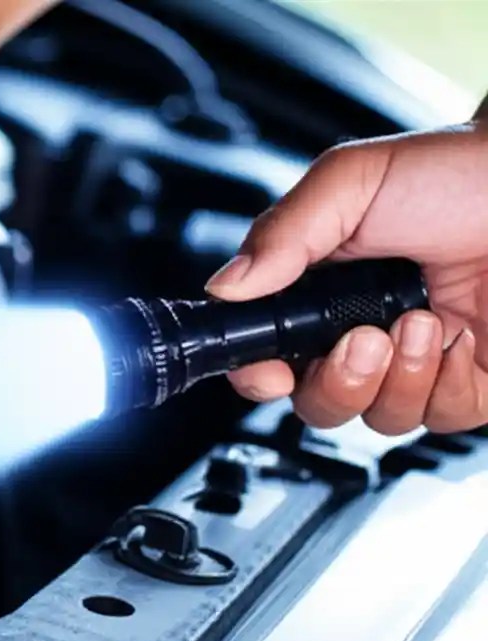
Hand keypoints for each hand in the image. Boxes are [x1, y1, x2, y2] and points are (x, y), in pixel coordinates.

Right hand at [207, 121, 487, 434]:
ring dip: (395, 378)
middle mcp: (367, 328)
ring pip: (376, 417)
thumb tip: (226, 285)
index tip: (269, 371)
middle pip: (316, 400)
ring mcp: (420, 360)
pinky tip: (458, 337)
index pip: (269, 352)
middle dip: (334, 382)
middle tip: (360, 340)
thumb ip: (281, 232)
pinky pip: (438, 419)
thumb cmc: (463, 172)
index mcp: (326, 288)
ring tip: (422, 322)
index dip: (259, 373)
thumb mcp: (353, 182)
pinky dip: (443, 386)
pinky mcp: (472, 383)